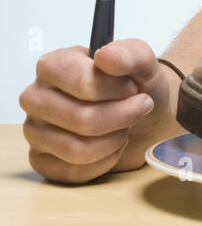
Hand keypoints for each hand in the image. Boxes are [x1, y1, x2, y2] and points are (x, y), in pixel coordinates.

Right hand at [19, 40, 173, 184]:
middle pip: (81, 118)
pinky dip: (104, 161)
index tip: (134, 88)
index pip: (81, 82)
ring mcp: (34, 131)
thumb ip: (129, 53)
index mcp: (53, 65)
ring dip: (114, 139)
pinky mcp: (41, 161)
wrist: (142, 116)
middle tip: (138, 108)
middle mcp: (35, 97)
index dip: (116, 89)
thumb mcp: (143, 62)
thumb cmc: (135, 86)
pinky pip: (73, 172)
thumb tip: (105, 57)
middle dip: (121, 117)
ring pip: (77, 149)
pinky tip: (113, 145)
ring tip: (125, 126)